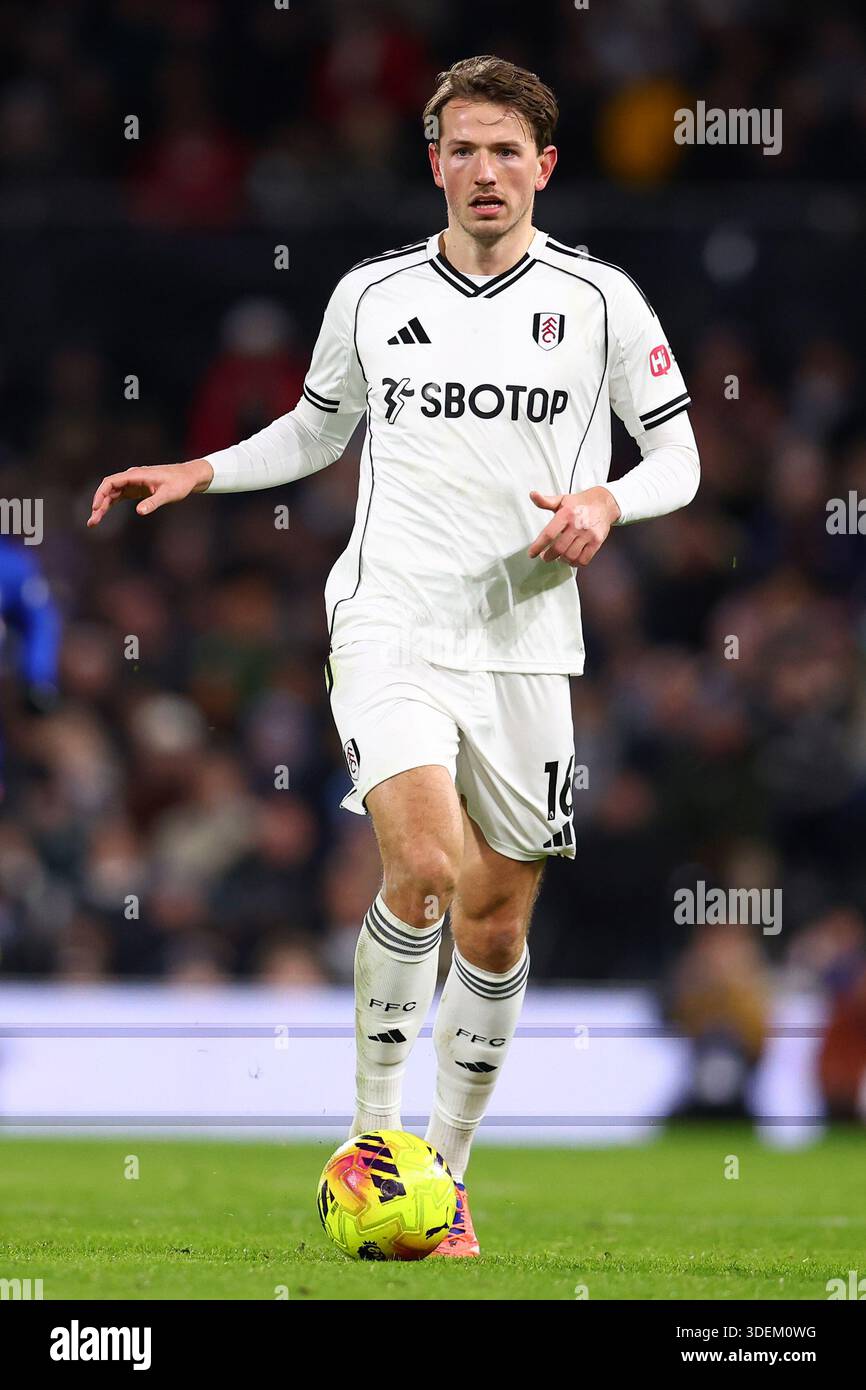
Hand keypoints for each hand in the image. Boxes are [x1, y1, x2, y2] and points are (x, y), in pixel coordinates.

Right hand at [86, 459, 213, 528]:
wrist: (188, 477)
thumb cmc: (179, 483)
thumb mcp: (168, 494)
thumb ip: (153, 502)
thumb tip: (139, 512)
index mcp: (136, 475)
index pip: (111, 482)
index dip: (101, 494)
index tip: (96, 508)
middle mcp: (132, 477)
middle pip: (108, 489)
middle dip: (99, 504)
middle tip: (92, 522)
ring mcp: (133, 483)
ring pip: (112, 494)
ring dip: (103, 506)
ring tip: (94, 521)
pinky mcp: (136, 489)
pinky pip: (119, 496)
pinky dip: (110, 505)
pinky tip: (103, 514)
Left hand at [528, 486, 620, 566]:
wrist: (604, 503)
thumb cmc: (581, 503)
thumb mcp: (562, 500)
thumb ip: (545, 501)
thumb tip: (533, 495)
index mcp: (566, 514)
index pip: (549, 534)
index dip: (538, 546)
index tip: (532, 553)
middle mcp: (577, 524)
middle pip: (559, 548)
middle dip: (549, 556)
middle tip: (545, 556)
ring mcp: (588, 534)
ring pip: (571, 555)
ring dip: (562, 560)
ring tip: (558, 557)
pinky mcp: (597, 541)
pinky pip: (584, 559)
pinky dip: (575, 563)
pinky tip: (571, 559)